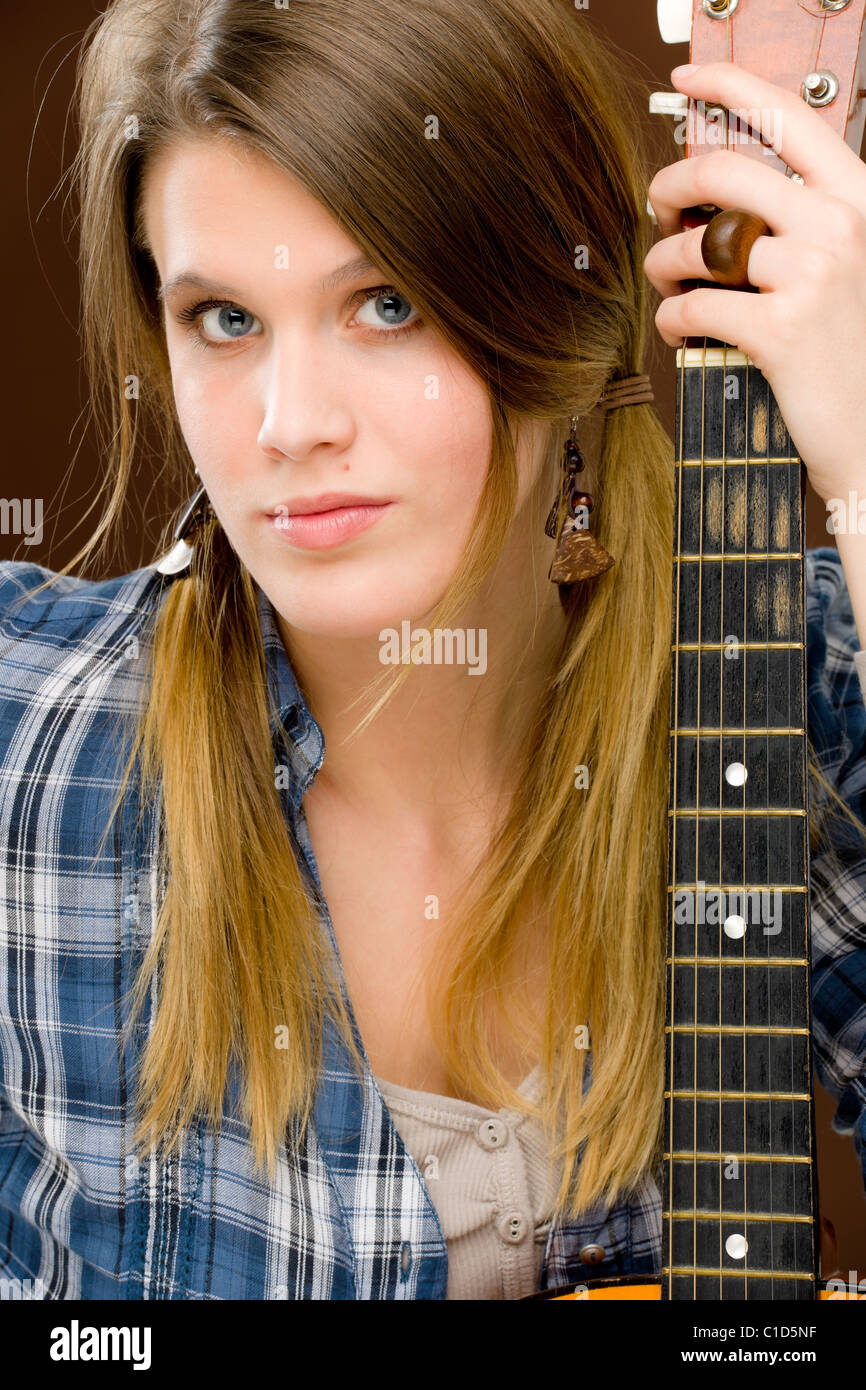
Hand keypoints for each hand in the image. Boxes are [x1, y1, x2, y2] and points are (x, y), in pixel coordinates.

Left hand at [644, 59, 865, 506]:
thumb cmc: (844, 349)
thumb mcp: (840, 263)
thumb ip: (794, 220)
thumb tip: (716, 192)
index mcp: (857, 196)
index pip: (788, 115)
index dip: (728, 85)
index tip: (684, 79)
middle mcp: (839, 224)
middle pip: (722, 171)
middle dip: (669, 188)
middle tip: (659, 213)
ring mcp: (811, 275)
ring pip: (695, 246)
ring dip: (663, 266)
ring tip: (672, 287)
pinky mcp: (779, 329)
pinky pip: (689, 306)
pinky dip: (671, 320)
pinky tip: (684, 330)